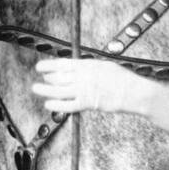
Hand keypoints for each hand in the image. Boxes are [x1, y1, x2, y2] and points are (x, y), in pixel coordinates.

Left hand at [32, 57, 150, 114]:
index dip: (48, 65)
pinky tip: (49, 104)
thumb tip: (76, 67)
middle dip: (47, 77)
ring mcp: (84, 90)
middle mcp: (83, 76)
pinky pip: (68, 105)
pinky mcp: (88, 103)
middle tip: (42, 78)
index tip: (40, 66)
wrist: (132, 91)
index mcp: (87, 65)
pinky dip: (57, 105)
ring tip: (36, 88)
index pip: (62, 64)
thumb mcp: (103, 66)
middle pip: (58, 77)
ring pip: (59, 90)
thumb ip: (88, 67)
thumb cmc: (121, 78)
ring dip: (45, 89)